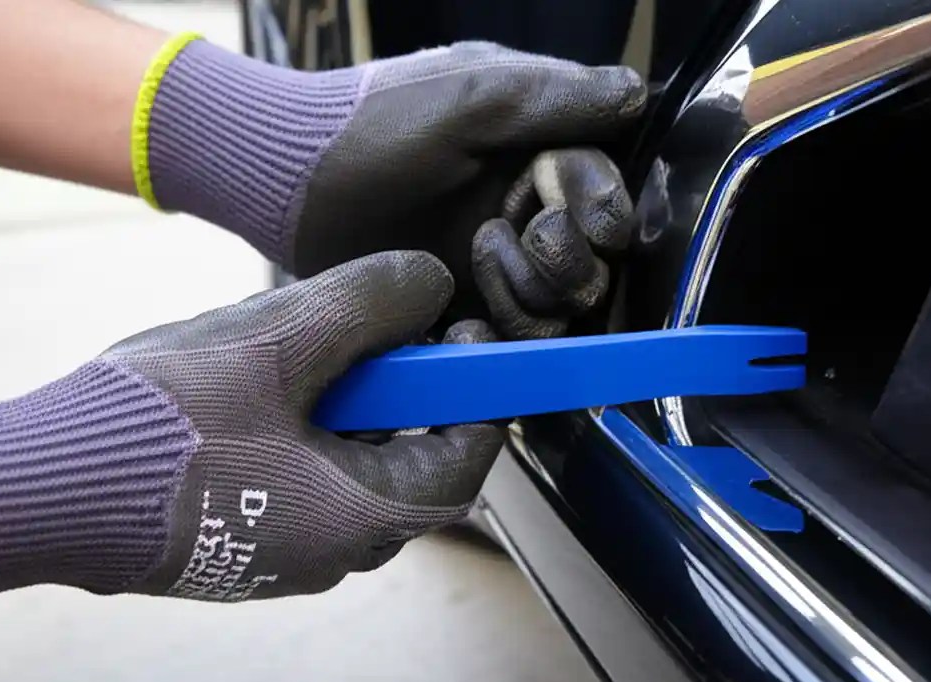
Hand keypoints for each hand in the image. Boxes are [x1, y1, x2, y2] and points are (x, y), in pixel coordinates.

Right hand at [0, 252, 501, 602]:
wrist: (44, 489)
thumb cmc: (162, 427)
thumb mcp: (276, 342)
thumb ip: (367, 306)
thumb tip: (429, 284)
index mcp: (360, 519)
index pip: (462, 457)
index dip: (474, 389)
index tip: (460, 333)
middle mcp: (331, 553)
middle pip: (403, 459)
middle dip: (396, 388)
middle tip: (361, 330)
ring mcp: (281, 552)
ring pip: (345, 465)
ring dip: (340, 402)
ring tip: (288, 346)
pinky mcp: (239, 541)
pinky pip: (297, 480)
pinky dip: (297, 428)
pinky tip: (247, 386)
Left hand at [140, 38, 645, 311]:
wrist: (293, 180)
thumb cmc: (376, 122)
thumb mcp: (470, 95)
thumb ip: (555, 96)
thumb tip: (636, 93)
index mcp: (537, 149)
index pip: (607, 189)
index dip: (601, 207)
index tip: (571, 212)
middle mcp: (526, 207)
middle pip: (598, 257)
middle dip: (570, 255)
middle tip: (521, 236)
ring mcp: (497, 263)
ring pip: (565, 305)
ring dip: (536, 291)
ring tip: (480, 254)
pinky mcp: (466, 309)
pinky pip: (517, 340)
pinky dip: (508, 332)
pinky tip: (472, 315)